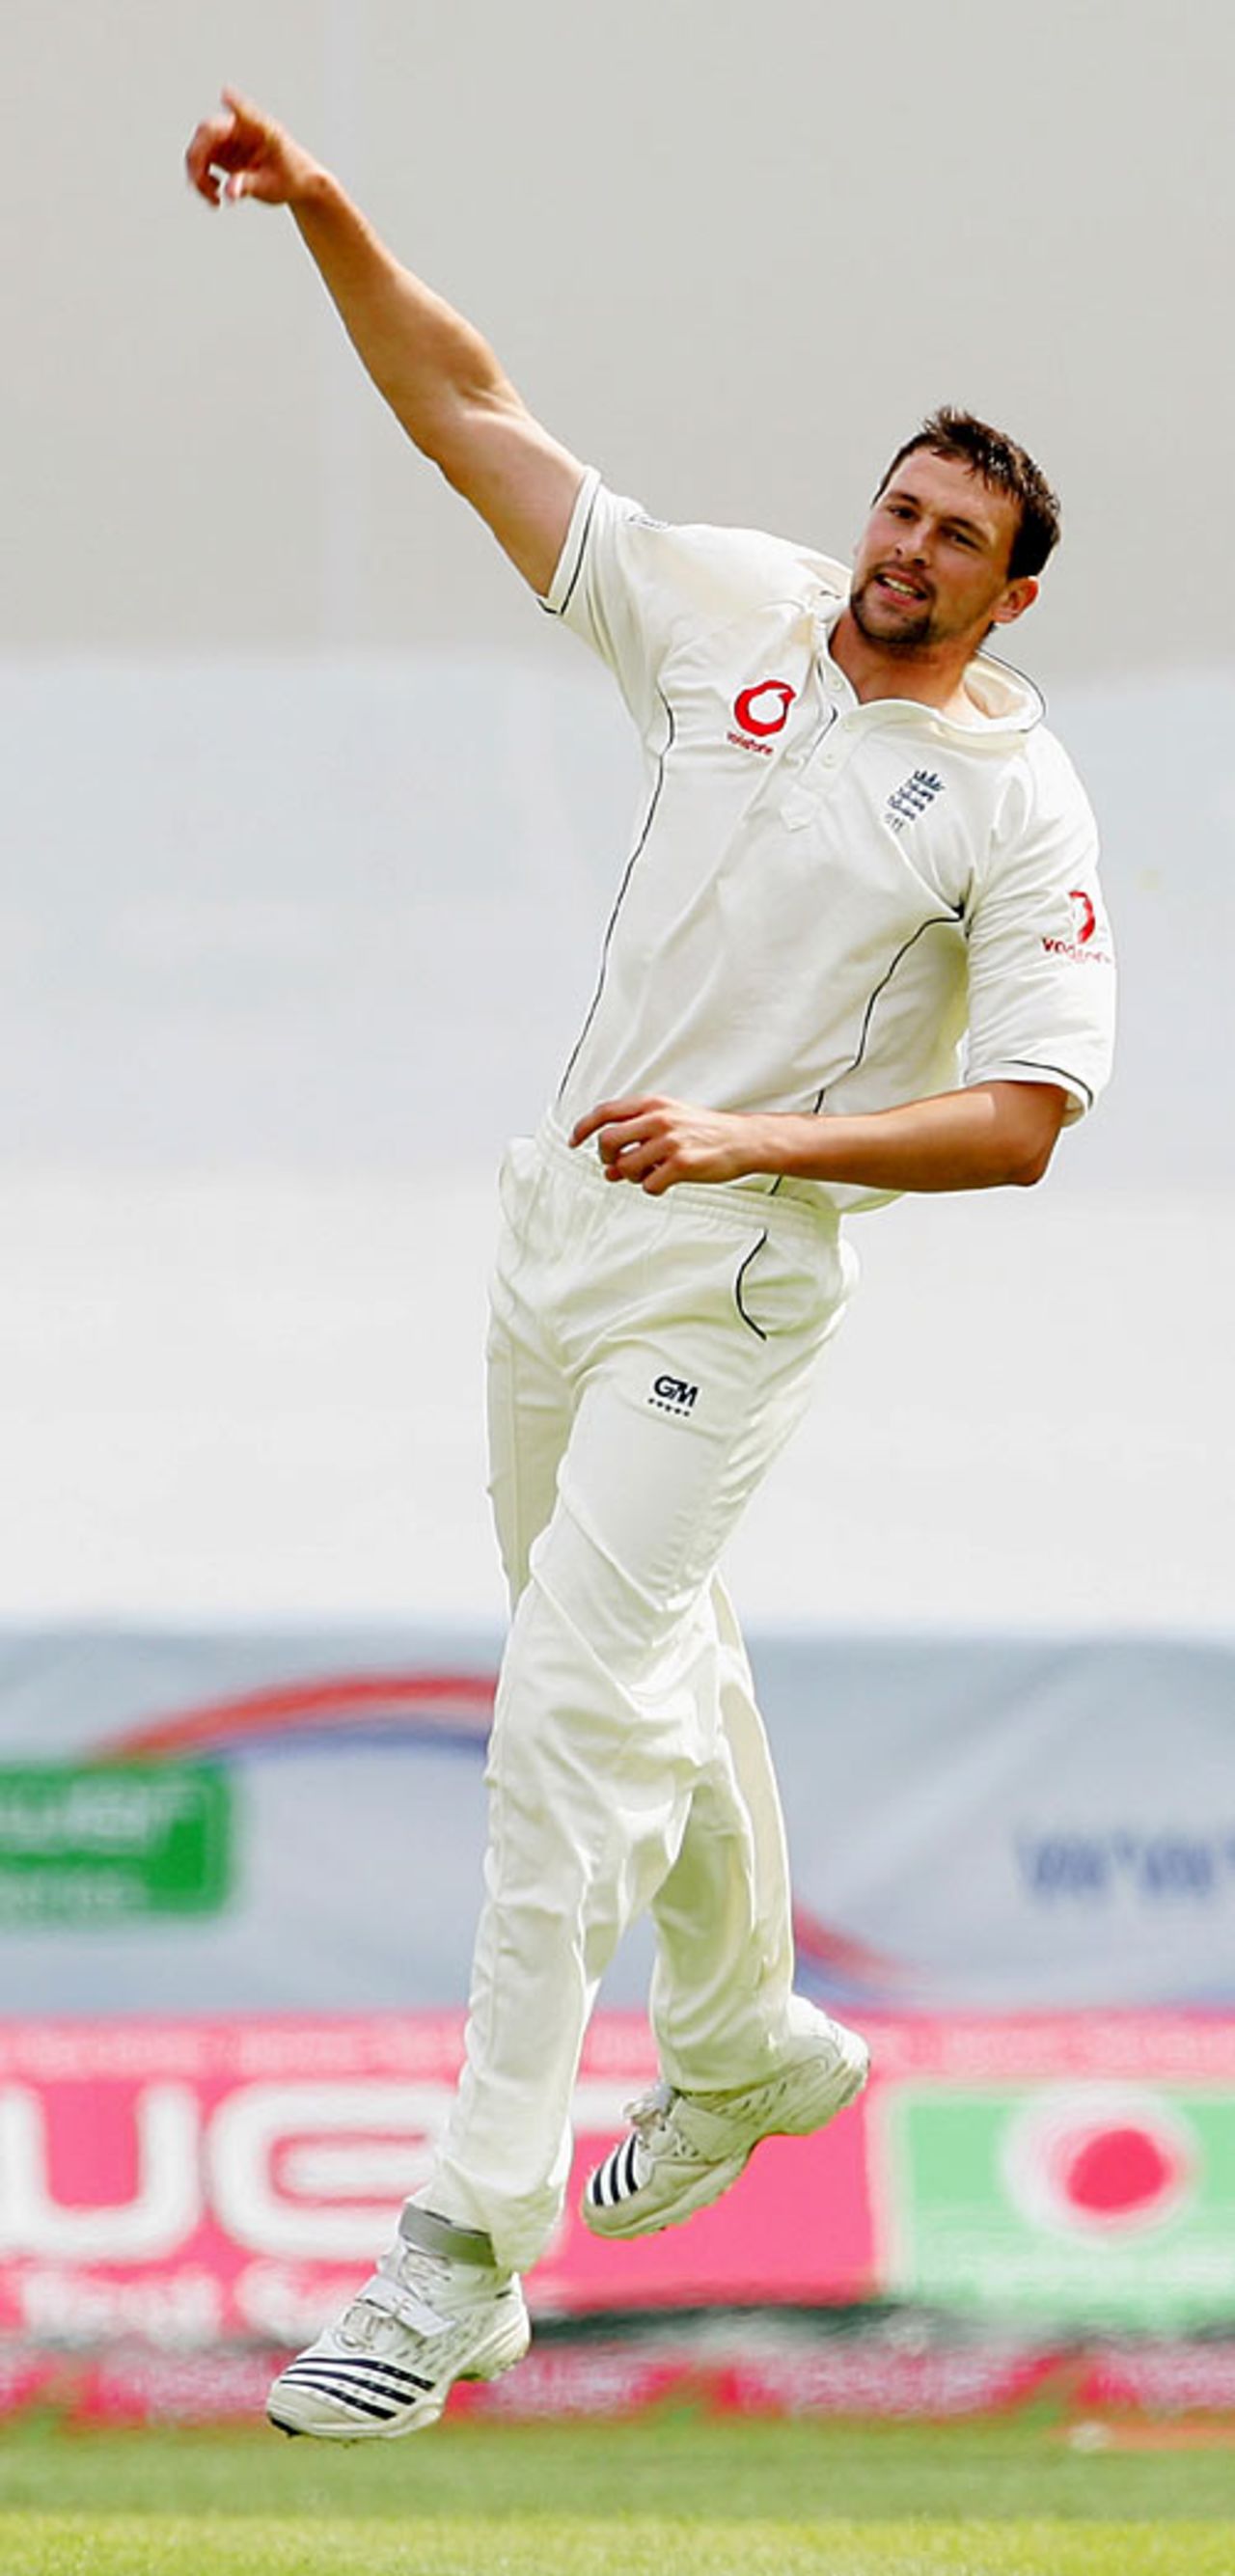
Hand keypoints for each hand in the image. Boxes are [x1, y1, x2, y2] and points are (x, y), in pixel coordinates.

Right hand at [185, 89, 319, 208]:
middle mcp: (240, 127)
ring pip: (198, 148)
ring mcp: (229, 138)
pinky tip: (216, 199)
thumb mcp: (272, 187)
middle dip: (198, 160)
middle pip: (206, 132)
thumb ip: (250, 186)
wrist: (295, 182)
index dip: (234, 103)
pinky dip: (201, 181)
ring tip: (215, 200)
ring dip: (198, 176)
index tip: (225, 94)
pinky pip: (201, 163)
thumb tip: (229, 191)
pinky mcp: (222, 151)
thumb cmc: (291, 179)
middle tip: (207, 189)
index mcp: (261, 129)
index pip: (245, 113)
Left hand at [570, 1096, 758, 1192]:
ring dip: (632, 1176)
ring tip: (648, 1174)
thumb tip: (609, 1169)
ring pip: (626, 1166)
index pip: (604, 1112)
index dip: (583, 1128)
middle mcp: (658, 1119)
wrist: (742, 1140)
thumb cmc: (705, 1132)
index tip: (574, 1142)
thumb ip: (637, 1140)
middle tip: (616, 1166)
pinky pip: (649, 1184)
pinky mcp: (681, 1163)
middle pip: (607, 1140)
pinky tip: (664, 1181)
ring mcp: (669, 1141)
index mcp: (652, 1105)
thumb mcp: (668, 1125)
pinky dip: (652, 1188)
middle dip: (606, 1158)